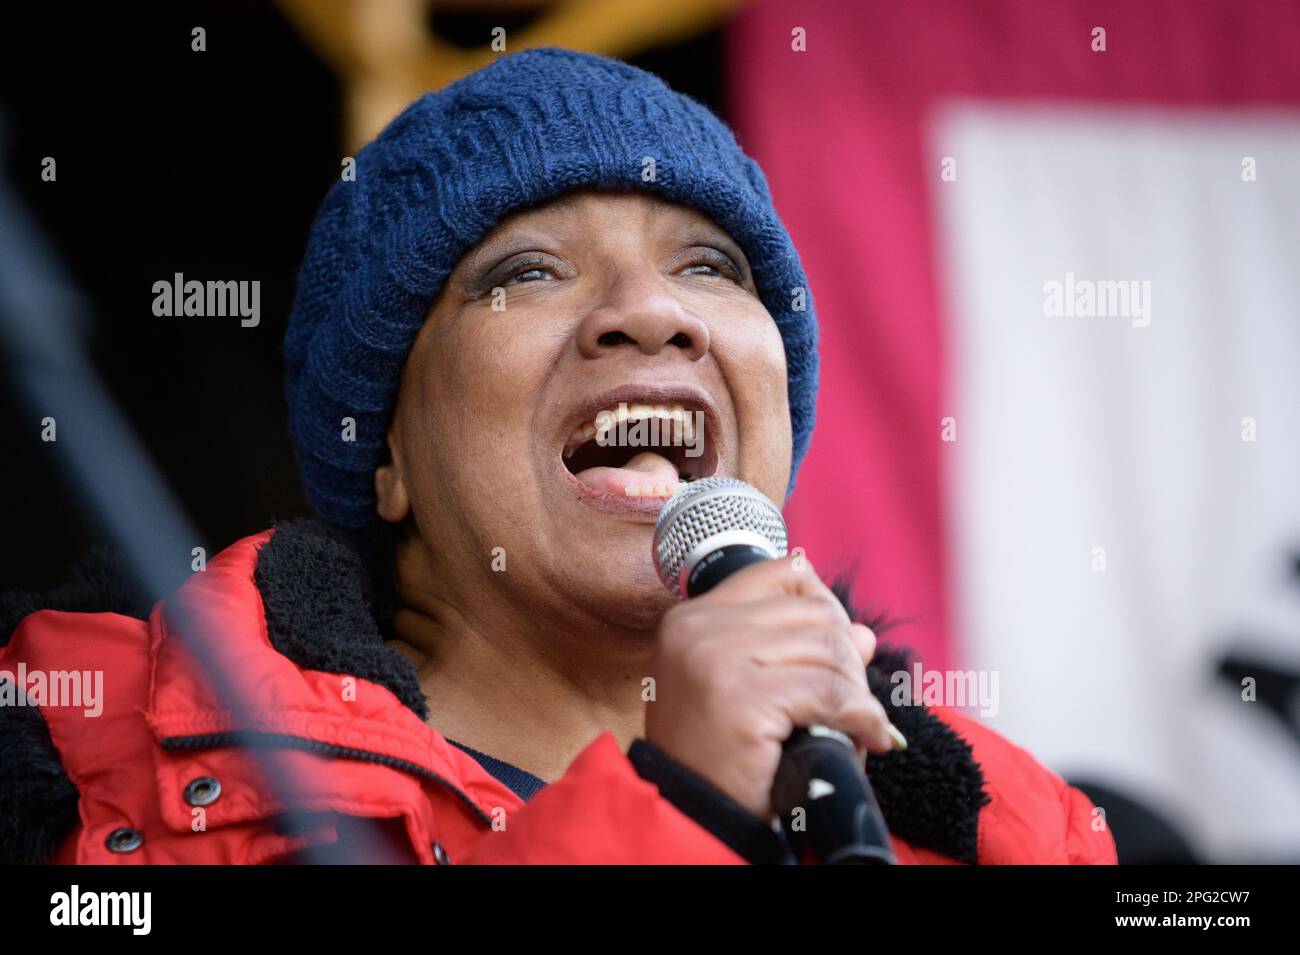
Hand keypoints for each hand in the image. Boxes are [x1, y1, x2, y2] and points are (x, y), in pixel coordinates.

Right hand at [644, 555, 897, 819]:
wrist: (689, 818)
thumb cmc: (717, 760)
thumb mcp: (749, 692)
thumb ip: (801, 654)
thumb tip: (864, 633)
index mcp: (693, 619)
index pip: (781, 574)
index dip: (825, 604)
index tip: (838, 647)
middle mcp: (700, 629)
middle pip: (813, 613)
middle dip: (848, 657)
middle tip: (853, 701)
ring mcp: (718, 659)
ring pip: (829, 650)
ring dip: (858, 692)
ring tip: (857, 725)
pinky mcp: (743, 698)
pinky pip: (832, 694)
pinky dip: (864, 717)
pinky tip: (868, 738)